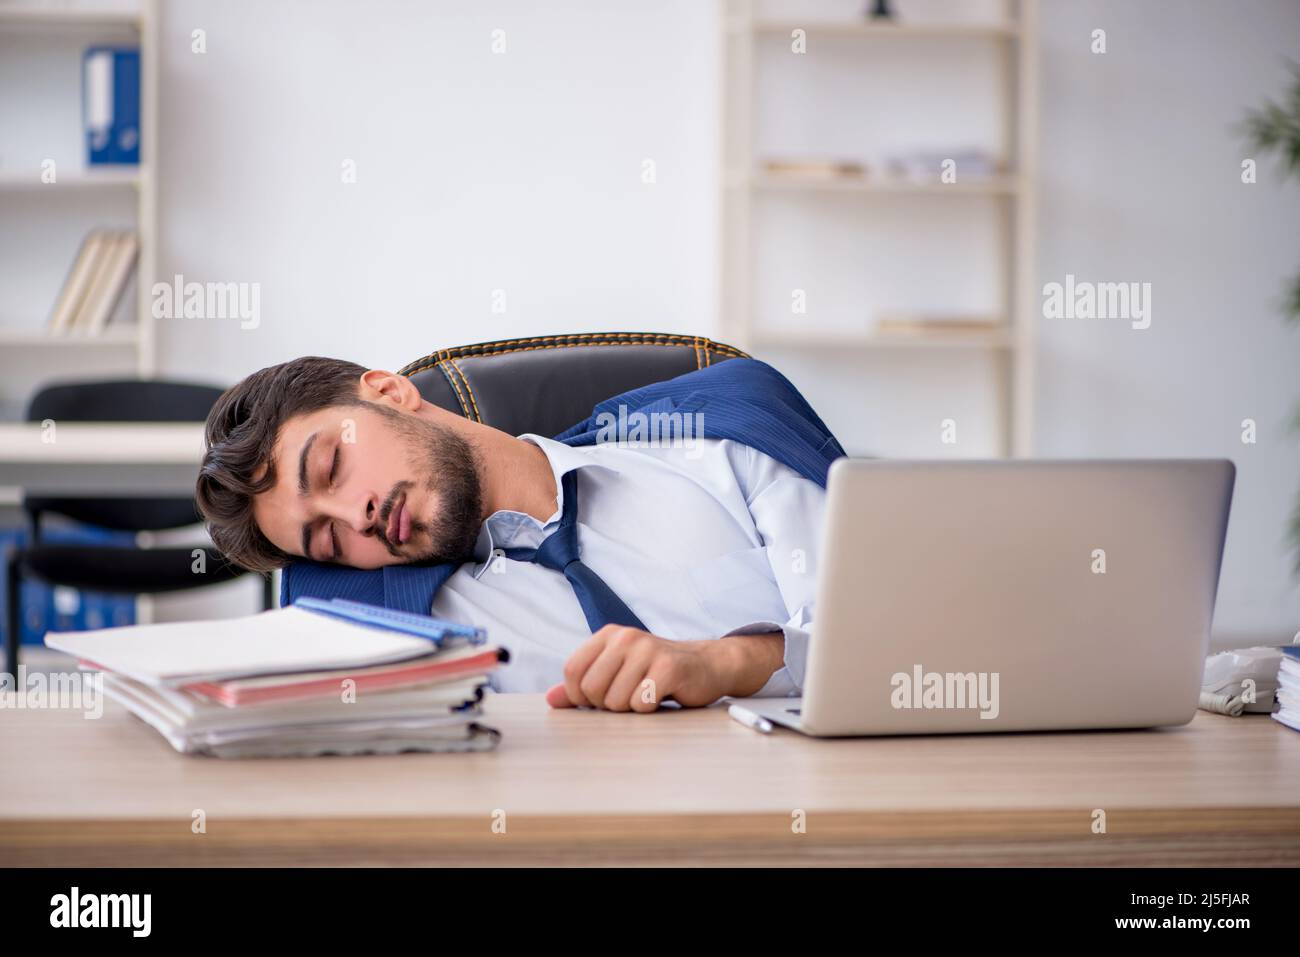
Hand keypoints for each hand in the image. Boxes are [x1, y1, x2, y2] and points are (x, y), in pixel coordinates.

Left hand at [545, 624, 734, 711]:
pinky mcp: (669, 668)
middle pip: (591, 688)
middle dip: (606, 704)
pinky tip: (660, 696)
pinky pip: (641, 704)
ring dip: (630, 708)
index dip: (578, 695)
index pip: (572, 670)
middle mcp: (626, 637)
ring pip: (615, 700)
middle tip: (628, 696)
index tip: (597, 699)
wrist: (705, 666)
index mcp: (608, 634)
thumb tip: (550, 699)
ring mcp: (648, 650)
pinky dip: (648, 709)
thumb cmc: (655, 672)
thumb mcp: (616, 673)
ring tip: (646, 694)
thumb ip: (582, 685)